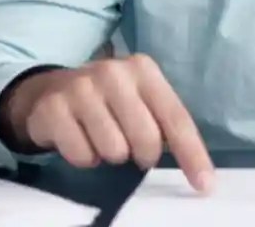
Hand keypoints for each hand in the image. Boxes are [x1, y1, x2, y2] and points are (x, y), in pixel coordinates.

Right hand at [2, 53, 213, 191]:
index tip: (204, 184)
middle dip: (143, 155)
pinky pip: (83, 157)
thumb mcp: (140, 100)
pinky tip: (79, 138)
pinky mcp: (54, 108)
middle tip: (131, 147)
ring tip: (101, 138)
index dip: (192, 155)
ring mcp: (80, 88)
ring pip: (114, 151)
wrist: (50, 90)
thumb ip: (166, 125)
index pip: (176, 119)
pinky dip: (85, 157)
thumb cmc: (109, 100)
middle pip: (146, 139)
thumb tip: (198, 171)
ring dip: (110, 155)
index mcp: (143, 70)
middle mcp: (113, 72)